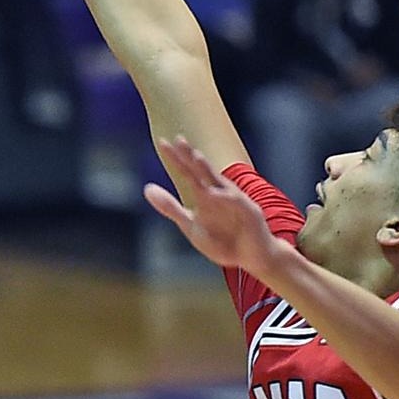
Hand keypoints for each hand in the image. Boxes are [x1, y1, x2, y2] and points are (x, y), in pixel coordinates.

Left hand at [144, 136, 284, 276]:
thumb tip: (147, 188)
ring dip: (208, 170)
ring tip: (195, 156)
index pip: (188, 173)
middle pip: (203, 171)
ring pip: (220, 182)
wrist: (251, 258)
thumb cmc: (221, 241)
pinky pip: (236, 203)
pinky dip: (224, 198)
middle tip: (179, 139)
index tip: (162, 142)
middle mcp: (219, 193)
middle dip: (191, 156)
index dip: (176, 158)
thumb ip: (171, 207)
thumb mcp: (190, 225)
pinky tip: (210, 193)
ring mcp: (235, 201)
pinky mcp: (249, 213)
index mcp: (204, 195)